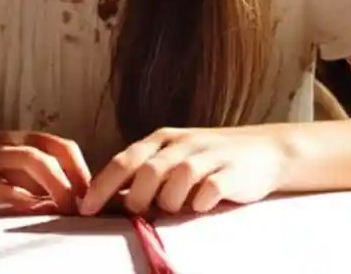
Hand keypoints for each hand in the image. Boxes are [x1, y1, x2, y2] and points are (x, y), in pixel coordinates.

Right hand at [0, 129, 91, 213]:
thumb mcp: (4, 161)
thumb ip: (31, 174)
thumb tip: (65, 195)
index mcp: (19, 139)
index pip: (62, 147)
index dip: (83, 169)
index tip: (93, 194)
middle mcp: (8, 143)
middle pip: (54, 151)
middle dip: (75, 178)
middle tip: (84, 205)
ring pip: (34, 161)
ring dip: (57, 185)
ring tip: (67, 209)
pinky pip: (2, 187)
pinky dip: (22, 198)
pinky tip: (33, 209)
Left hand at [78, 126, 288, 215]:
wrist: (265, 150)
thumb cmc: (210, 160)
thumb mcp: (174, 158)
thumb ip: (145, 174)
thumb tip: (107, 200)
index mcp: (163, 139)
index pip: (124, 160)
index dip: (102, 185)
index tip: (85, 209)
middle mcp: (183, 143)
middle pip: (149, 170)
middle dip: (138, 197)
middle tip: (139, 212)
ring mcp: (210, 155)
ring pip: (178, 178)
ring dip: (170, 201)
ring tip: (175, 208)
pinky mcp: (233, 172)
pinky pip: (211, 189)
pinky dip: (201, 202)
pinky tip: (201, 206)